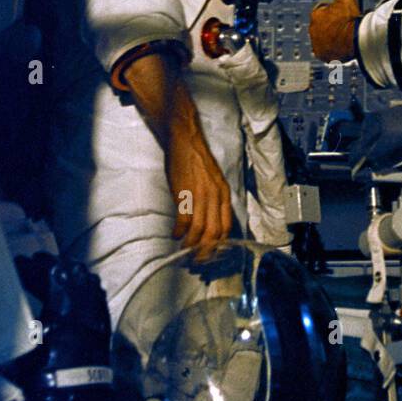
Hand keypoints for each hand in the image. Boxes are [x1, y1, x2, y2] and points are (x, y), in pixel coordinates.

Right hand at [164, 117, 233, 259]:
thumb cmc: (196, 159)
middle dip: (206, 251)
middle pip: (214, 233)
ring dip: (191, 245)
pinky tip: (175, 235)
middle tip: (197, 261)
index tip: (211, 253)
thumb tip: (209, 222)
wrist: (184, 139)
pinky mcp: (184, 194)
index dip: (220, 244)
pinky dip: (179, 233)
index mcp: (224, 193)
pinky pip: (183, 221)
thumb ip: (213, 199)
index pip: (227, 226)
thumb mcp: (212, 180)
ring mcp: (200, 196)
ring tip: (184, 251)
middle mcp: (215, 196)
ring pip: (199, 231)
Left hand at [309, 0, 360, 61]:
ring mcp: (317, 43)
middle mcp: (313, 30)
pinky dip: (330, 49)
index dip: (332, 12)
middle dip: (330, 25)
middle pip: (321, 26)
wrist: (354, 40)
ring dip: (329, 37)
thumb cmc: (349, 19)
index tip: (340, 14)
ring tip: (342, 36)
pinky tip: (339, 46)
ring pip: (322, 38)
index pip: (322, 12)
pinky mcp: (322, 54)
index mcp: (316, 15)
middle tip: (343, 25)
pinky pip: (324, 51)